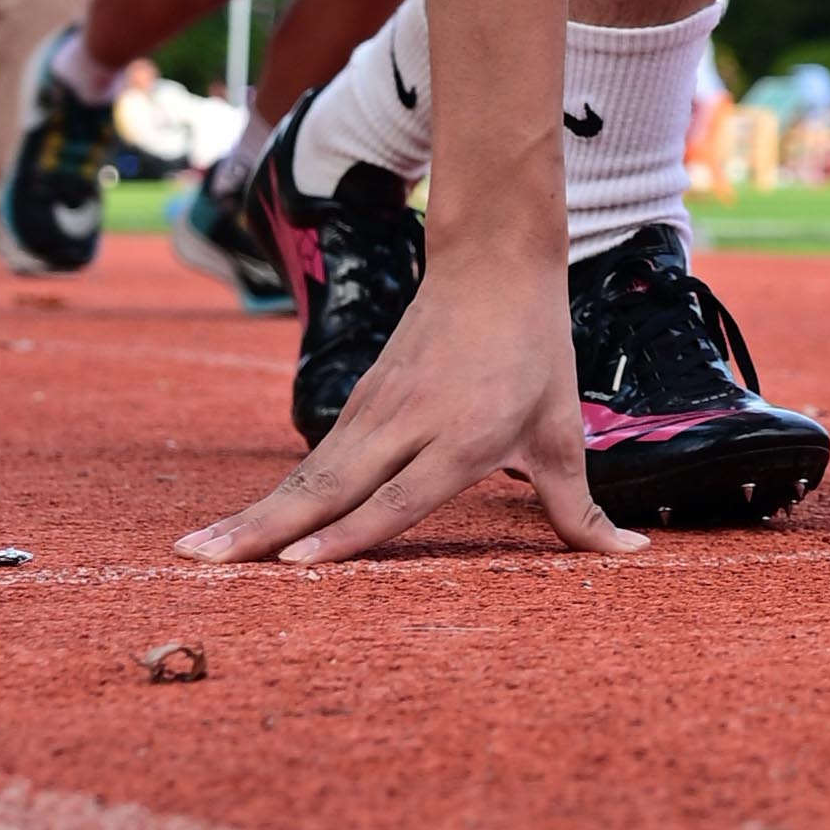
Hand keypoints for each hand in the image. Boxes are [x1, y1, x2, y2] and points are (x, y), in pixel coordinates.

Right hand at [176, 247, 639, 570]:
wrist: (495, 263)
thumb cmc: (535, 355)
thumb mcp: (563, 434)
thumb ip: (580, 510)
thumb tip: (634, 558)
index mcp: (462, 438)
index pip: (396, 498)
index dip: (347, 535)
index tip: (295, 567)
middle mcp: (408, 426)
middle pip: (328, 488)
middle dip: (264, 531)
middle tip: (204, 565)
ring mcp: (375, 411)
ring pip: (308, 474)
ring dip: (251, 515)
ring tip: (196, 552)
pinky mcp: (359, 401)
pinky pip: (312, 460)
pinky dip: (271, 496)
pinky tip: (235, 527)